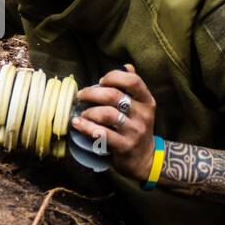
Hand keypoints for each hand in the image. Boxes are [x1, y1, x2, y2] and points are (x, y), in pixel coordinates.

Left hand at [69, 63, 156, 182]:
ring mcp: (134, 131)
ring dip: (88, 112)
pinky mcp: (124, 146)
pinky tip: (78, 125)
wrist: (145, 159)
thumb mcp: (140, 107)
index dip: (113, 77)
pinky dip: (86, 127)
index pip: (133, 81)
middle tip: (81, 96)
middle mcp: (143, 115)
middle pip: (114, 96)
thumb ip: (132, 87)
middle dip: (92, 93)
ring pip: (107, 114)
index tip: (100, 81)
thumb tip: (126, 65)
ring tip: (81, 114)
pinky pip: (102, 134)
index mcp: (147, 101)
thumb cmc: (136, 128)